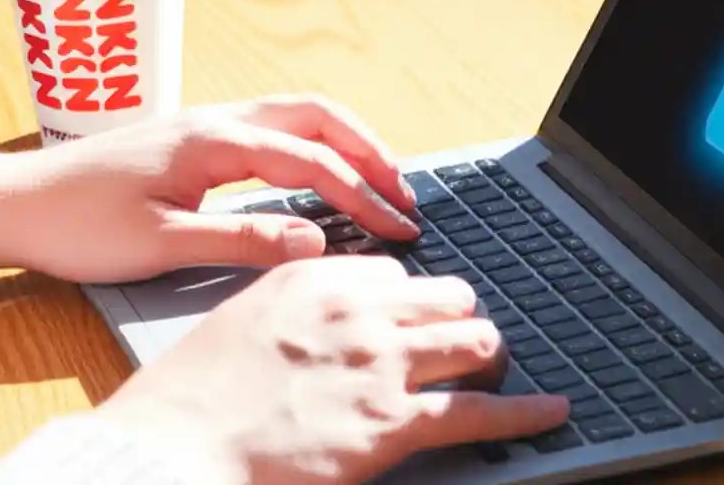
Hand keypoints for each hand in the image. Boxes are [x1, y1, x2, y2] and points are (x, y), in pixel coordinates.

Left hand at [0, 95, 419, 281]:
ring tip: (382, 180)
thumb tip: (314, 240)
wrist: (15, 202)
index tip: (397, 227)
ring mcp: (210, 125)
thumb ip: (242, 239)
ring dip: (348, 142)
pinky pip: (277, 129)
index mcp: (216, 141)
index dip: (362, 196)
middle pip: (320, 117)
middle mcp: (220, 120)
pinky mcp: (199, 139)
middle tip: (407, 194)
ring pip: (300, 116)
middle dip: (372, 151)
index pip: (313, 162)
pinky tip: (324, 175)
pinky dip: (317, 145)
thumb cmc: (78, 223)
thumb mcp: (161, 242)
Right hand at [96, 255, 569, 483]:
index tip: (413, 321)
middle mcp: (359, 307)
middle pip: (448, 297)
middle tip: (457, 350)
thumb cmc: (190, 396)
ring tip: (493, 376)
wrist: (171, 449)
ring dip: (489, 359)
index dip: (409, 303)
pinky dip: (526, 411)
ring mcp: (382, 362)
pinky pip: (483, 411)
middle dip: (458, 322)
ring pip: (476, 341)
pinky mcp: (395, 421)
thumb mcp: (243, 321)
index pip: (396, 273)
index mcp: (317, 275)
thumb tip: (336, 323)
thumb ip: (300, 309)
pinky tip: (552, 410)